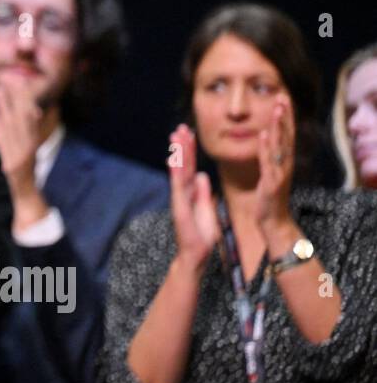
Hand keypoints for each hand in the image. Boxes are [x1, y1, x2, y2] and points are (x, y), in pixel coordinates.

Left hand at [0, 82, 41, 194]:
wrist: (26, 195)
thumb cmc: (21, 171)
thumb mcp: (21, 150)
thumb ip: (14, 132)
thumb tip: (14, 112)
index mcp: (31, 141)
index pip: (29, 115)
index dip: (24, 97)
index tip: (19, 81)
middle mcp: (28, 146)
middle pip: (22, 117)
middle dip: (16, 97)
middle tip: (9, 79)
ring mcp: (21, 154)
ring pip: (13, 127)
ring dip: (5, 107)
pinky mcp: (12, 164)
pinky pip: (3, 143)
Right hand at [168, 124, 218, 271]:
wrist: (196, 255)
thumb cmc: (202, 235)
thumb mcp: (207, 208)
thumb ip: (203, 192)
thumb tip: (202, 175)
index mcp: (191, 192)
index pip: (191, 167)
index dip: (190, 150)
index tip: (189, 133)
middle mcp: (183, 193)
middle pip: (183, 165)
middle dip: (182, 146)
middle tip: (181, 127)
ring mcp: (180, 199)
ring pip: (179, 172)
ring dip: (178, 154)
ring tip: (176, 137)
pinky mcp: (180, 207)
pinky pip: (178, 187)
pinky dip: (176, 173)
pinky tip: (175, 160)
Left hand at [255, 96, 297, 251]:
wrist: (273, 221)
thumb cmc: (270, 197)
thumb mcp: (271, 172)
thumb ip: (270, 156)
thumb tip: (266, 138)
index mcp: (284, 161)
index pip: (287, 134)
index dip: (286, 116)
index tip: (283, 97)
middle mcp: (286, 164)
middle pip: (287, 135)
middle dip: (285, 115)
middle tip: (283, 95)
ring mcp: (280, 173)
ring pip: (280, 146)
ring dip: (278, 126)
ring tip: (276, 109)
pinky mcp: (271, 183)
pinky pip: (268, 163)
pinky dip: (266, 149)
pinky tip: (263, 135)